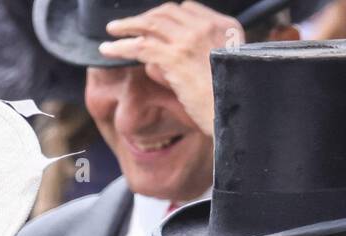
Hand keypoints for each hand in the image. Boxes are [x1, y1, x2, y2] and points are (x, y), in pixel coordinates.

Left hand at [98, 1, 242, 136]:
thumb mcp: (219, 71)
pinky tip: (108, 51)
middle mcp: (208, 26)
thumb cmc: (227, 101)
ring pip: (151, 24)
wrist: (236, 114)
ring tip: (112, 31)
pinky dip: (121, 46)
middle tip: (124, 25)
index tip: (150, 23)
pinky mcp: (175, 57)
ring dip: (127, 26)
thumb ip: (192, 59)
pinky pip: (141, 45)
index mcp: (225, 26)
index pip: (188, 9)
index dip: (165, 15)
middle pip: (167, 12)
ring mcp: (191, 39)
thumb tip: (154, 63)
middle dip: (143, 17)